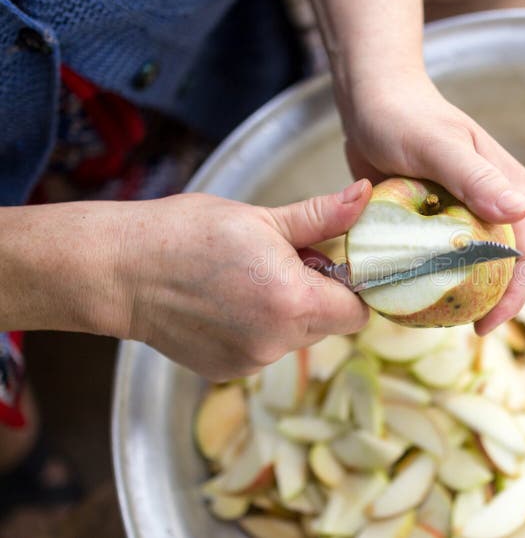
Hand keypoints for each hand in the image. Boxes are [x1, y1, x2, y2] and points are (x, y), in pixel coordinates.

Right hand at [117, 181, 371, 380]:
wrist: (119, 270)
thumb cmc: (186, 234)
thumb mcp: (262, 218)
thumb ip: (321, 217)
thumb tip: (364, 195)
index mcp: (294, 302)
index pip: (357, 311)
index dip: (351, 286)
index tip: (333, 264)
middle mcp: (277, 342)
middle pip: (329, 324)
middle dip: (319, 293)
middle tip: (283, 261)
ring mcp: (251, 361)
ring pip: (297, 337)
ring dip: (288, 311)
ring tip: (249, 279)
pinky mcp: (227, 371)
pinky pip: (264, 348)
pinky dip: (258, 328)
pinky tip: (228, 301)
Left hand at [339, 71, 524, 333]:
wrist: (371, 100)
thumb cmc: (404, 115)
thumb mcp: (437, 146)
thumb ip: (475, 177)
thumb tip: (522, 210)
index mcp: (507, 189)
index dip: (516, 294)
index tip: (488, 325)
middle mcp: (494, 203)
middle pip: (507, 266)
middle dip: (492, 301)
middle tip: (461, 329)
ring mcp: (466, 212)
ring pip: (476, 265)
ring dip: (465, 293)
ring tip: (437, 319)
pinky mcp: (440, 218)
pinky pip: (445, 257)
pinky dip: (437, 278)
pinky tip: (414, 294)